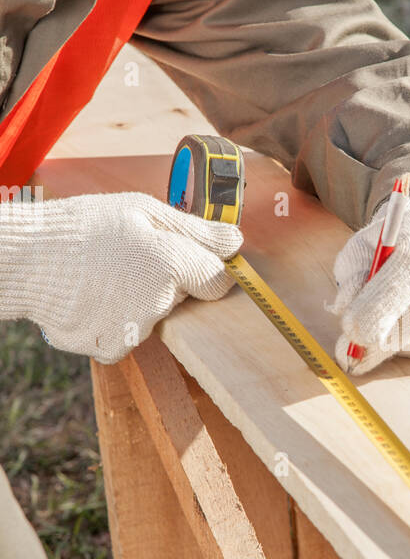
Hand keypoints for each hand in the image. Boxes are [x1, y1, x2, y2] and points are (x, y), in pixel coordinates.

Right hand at [0, 191, 242, 363]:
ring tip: (103, 277)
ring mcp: (132, 330)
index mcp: (171, 263)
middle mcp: (157, 303)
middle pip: (180, 298)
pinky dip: (111, 322)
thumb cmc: (84, 227)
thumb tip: (236, 242)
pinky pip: (124, 338)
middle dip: (164, 281)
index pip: (217, 282)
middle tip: (128, 259)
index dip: (203, 268)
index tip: (184, 258)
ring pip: (151, 318)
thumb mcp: (143, 210)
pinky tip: (92, 299)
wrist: (26, 261)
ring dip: (136, 302)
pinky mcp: (108, 348)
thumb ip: (196, 231)